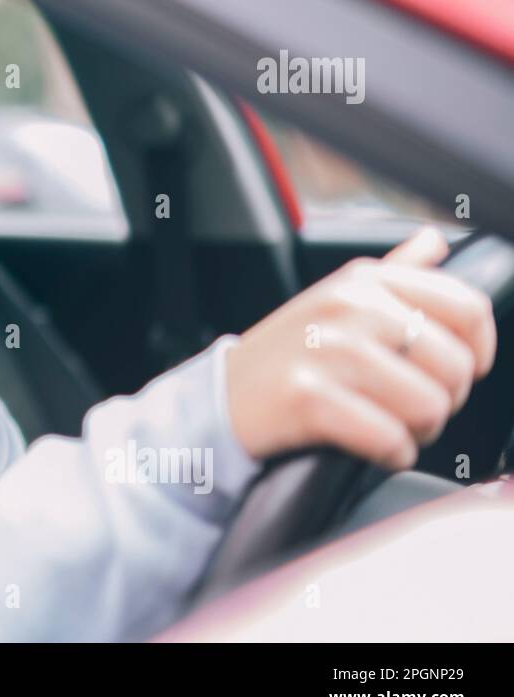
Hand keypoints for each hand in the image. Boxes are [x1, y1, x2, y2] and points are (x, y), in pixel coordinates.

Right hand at [225, 226, 496, 468]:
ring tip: (386, 426)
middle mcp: (347, 307)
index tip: (452, 373)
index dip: (478, 352)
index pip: (468, 308)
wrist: (219, 398)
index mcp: (362, 281)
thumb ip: (393, 272)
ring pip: (429, 407)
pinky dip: (390, 455)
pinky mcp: (309, 398)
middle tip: (406, 408)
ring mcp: (326, 350)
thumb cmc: (286, 355)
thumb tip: (436, 241)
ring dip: (417, 432)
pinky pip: (390, 440)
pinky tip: (370, 449)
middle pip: (456, 367)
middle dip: (443, 401)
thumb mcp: (334, 299)